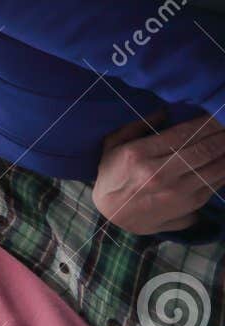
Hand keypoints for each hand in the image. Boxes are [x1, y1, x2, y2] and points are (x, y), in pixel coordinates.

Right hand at [94, 114, 224, 234]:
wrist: (112, 215)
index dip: (205, 122)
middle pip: (203, 151)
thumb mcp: (113, 144)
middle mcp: (159, 174)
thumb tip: (165, 111)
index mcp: (139, 154)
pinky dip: (224, 172)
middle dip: (222, 135)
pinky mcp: (189, 207)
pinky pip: (214, 186)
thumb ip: (137, 125)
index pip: (182, 134)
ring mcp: (176, 193)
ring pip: (214, 170)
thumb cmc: (112, 174)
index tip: (216, 113)